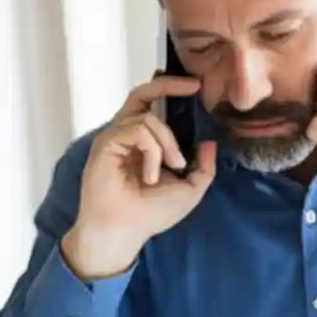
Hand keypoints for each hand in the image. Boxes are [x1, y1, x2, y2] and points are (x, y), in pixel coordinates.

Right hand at [63, 76, 217, 279]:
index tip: (196, 87)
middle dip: (168, 85)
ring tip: (172, 167)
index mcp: (143, 142)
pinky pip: (137, 130)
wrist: (124, 231)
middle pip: (143, 94)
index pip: (153, 105)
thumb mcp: (190, 190)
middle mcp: (127, 135)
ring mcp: (115, 138)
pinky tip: (151, 175)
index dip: (171, 90)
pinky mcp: (106, 143)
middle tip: (193, 86)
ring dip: (168, 142)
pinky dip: (152, 151)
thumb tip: (210, 142)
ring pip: (148, 118)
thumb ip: (203, 167)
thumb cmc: (151, 214)